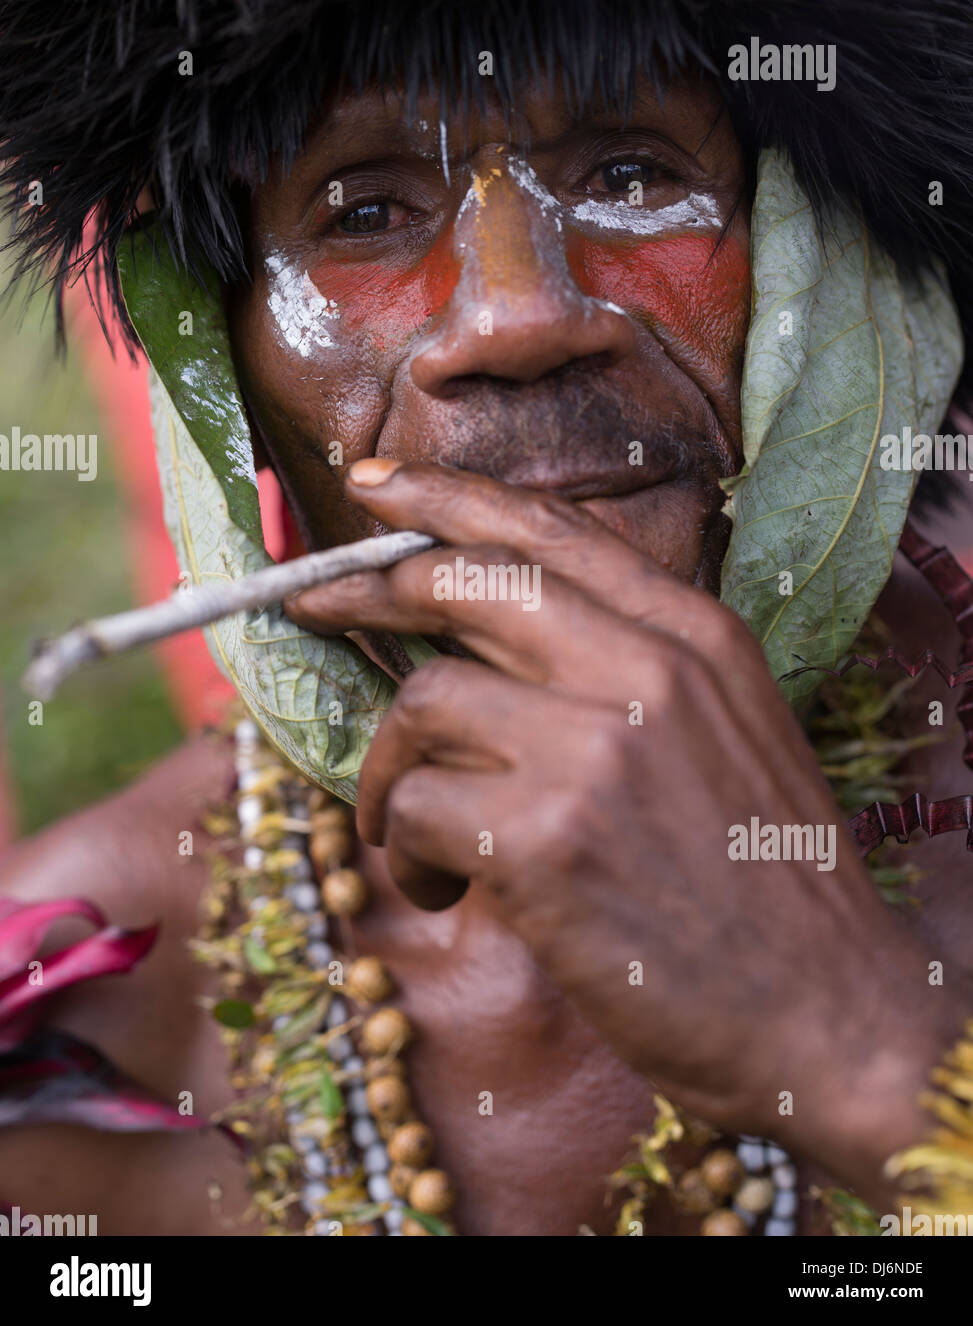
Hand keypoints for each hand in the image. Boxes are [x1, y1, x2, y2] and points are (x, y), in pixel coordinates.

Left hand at [286, 460, 968, 1202]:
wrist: (831, 1017)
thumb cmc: (764, 884)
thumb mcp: (725, 734)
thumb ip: (627, 669)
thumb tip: (484, 650)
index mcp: (695, 634)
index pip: (550, 529)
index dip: (446, 497)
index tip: (372, 486)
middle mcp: (649, 666)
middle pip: (466, 581)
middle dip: (371, 588)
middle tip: (316, 609)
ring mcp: (597, 745)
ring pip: (424, 703)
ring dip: (394, 775)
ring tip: (419, 841)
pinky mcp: (548, 836)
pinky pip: (419, 810)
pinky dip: (410, 855)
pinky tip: (448, 893)